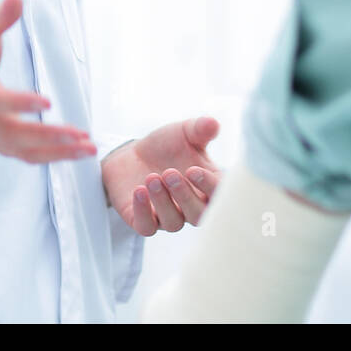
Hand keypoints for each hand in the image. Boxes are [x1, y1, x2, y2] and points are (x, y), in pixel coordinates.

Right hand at [0, 0, 96, 163]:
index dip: (16, 102)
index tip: (47, 100)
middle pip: (9, 133)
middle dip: (45, 135)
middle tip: (78, 133)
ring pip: (20, 151)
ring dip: (55, 152)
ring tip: (87, 147)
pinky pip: (26, 156)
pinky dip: (53, 156)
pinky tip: (79, 150)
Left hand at [101, 116, 221, 235]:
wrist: (132, 154)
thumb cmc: (166, 146)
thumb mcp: (184, 133)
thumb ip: (199, 129)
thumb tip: (213, 123)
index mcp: (207, 187)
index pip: (218, 197)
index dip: (210, 187)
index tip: (194, 170)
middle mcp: (190, 207)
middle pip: (198, 216)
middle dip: (185, 196)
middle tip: (170, 173)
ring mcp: (167, 216)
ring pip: (173, 223)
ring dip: (163, 201)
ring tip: (152, 177)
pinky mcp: (143, 221)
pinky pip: (146, 227)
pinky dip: (143, 211)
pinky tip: (139, 191)